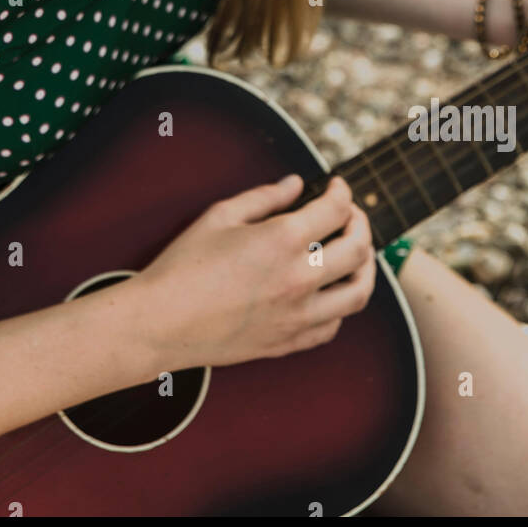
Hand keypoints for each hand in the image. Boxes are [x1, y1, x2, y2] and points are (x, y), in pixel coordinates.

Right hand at [133, 174, 375, 371]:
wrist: (161, 323)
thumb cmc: (183, 266)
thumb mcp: (220, 216)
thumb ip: (264, 197)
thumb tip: (296, 185)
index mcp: (282, 240)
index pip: (336, 210)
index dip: (343, 192)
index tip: (337, 187)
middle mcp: (299, 279)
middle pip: (358, 249)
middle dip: (361, 224)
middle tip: (350, 215)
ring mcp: (298, 315)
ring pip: (359, 293)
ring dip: (365, 268)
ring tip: (355, 254)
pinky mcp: (290, 341)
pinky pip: (333, 325)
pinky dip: (339, 305)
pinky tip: (327, 291)